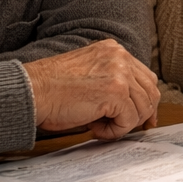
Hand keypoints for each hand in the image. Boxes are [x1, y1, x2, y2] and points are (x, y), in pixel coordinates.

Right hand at [26, 39, 159, 139]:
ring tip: (99, 126)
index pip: (145, 77)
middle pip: (151, 91)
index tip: (140, 117)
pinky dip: (115, 131)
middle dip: (140, 114)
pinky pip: (129, 120)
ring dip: (124, 124)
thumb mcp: (90, 77)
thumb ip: (113, 84)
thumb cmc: (52, 90)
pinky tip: (95, 128)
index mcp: (113, 50)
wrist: (31, 91)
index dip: (146, 100)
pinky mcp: (116, 91)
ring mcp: (120, 73)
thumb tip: (135, 108)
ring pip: (142, 107)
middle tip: (120, 127)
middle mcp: (120, 57)